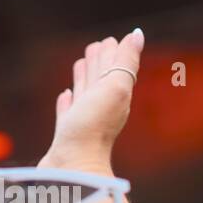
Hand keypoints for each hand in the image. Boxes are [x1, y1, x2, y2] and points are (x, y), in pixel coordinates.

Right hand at [39, 29, 143, 175]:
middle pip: (101, 78)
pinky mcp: (65, 134)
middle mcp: (101, 107)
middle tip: (96, 45)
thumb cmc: (92, 128)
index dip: (114, 53)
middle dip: (99, 61)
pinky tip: (65, 95)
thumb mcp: (115, 88)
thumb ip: (126, 62)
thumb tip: (137, 35)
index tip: (111, 39)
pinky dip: (66, 102)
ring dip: (83, 78)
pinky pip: (67, 113)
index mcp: (116, 95)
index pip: (116, 68)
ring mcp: (82, 121)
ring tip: (80, 64)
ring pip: (84, 93)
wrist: (72, 167)